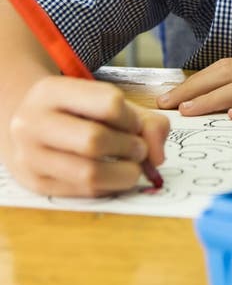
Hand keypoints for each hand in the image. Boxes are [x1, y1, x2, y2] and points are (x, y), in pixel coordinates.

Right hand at [8, 76, 169, 196]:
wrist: (21, 125)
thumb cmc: (72, 112)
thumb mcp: (102, 101)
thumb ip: (143, 120)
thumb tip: (157, 156)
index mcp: (51, 92)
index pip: (108, 104)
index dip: (132, 119)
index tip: (135, 125)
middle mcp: (33, 123)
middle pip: (95, 140)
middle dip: (129, 148)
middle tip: (138, 150)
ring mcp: (30, 156)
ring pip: (88, 173)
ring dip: (123, 173)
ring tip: (131, 167)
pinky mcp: (36, 184)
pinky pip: (82, 192)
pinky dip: (109, 187)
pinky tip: (113, 177)